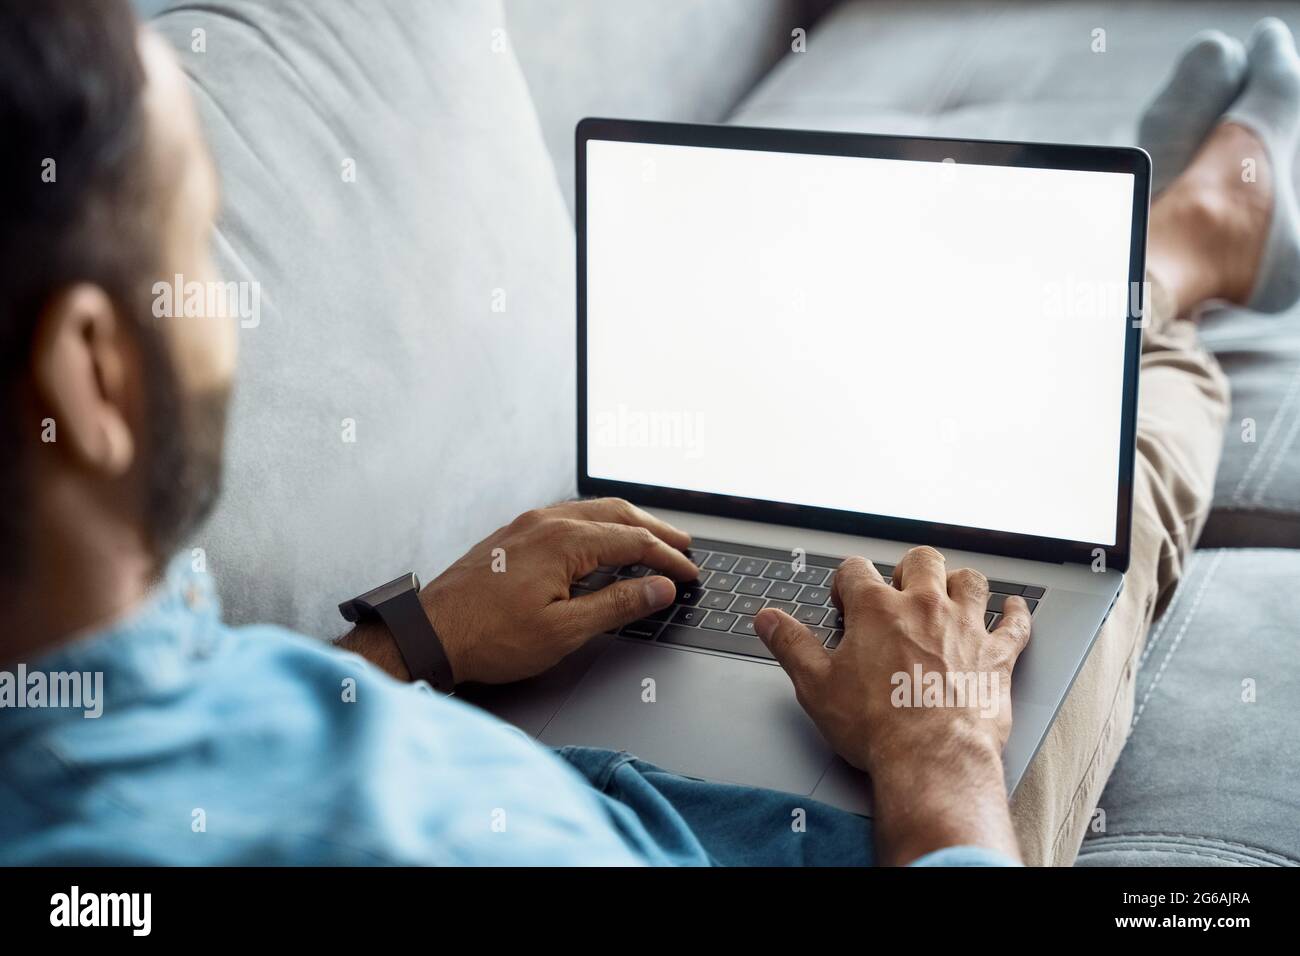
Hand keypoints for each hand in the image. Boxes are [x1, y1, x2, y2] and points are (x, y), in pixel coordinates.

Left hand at [419, 498, 698, 684]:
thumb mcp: (564, 631)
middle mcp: (547, 522)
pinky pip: (568, 517)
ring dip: (628, 523)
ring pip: (592, 512)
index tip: (689, 574)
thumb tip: (659, 588)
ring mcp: (528, 525)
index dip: (668, 559)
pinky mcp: (513, 535)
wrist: (429, 633)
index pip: (634, 542)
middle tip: (683, 547)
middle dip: (655, 530)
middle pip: (617, 515)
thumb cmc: (489, 636)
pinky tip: (601, 541)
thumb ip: (617, 605)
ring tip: (651, 539)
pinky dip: (598, 525)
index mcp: (565, 541)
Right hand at [753, 546, 1031, 863]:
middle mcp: (924, 607)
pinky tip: (1014, 608)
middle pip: (921, 561)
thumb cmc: (876, 726)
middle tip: (900, 589)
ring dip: (959, 582)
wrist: (931, 759)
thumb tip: (767, 619)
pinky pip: (1015, 622)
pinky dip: (1015, 613)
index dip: (846, 582)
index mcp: (876, 609)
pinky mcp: (997, 655)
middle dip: (908, 569)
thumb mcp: (816, 685)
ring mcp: (965, 627)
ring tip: (951, 592)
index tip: (845, 600)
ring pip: (969, 580)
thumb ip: (790, 644)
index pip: (856, 570)